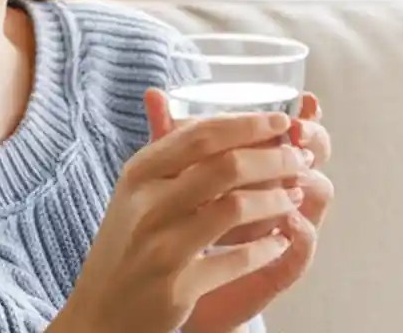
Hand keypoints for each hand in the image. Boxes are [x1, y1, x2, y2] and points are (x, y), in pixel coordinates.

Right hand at [51, 102, 311, 332]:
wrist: (101, 311)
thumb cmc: (125, 244)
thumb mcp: (132, 191)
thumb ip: (157, 147)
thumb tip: (159, 92)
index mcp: (139, 174)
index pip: (201, 135)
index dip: (248, 123)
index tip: (282, 120)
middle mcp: (147, 205)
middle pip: (226, 166)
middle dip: (274, 158)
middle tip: (301, 159)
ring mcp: (162, 247)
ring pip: (236, 209)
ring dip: (276, 200)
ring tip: (294, 197)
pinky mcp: (178, 286)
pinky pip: (238, 260)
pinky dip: (267, 248)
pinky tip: (280, 241)